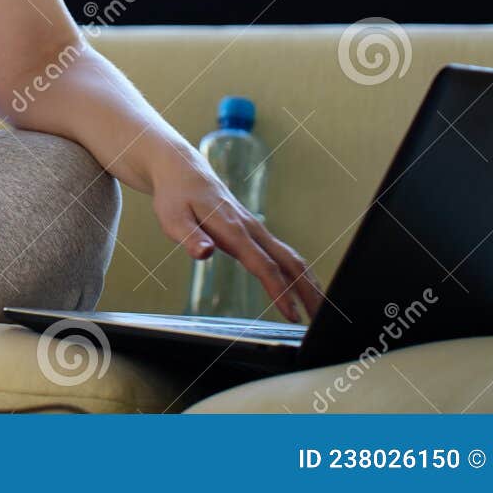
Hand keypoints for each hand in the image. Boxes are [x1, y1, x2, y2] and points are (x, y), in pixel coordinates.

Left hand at [150, 147, 324, 323]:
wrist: (183, 170)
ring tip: (320, 311)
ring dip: (309, 284)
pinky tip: (302, 289)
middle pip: (290, 263)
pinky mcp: (254, 232)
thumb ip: (190, 237)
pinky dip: (299, 274)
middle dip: (308, 292)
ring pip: (292, 258)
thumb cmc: (175, 196)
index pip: (264, 266)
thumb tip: (204, 253)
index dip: (280, 291)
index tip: (292, 315)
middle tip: (320, 322)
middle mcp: (251, 230)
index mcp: (234, 230)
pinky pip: (283, 254)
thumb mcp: (172, 218)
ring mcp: (256, 230)